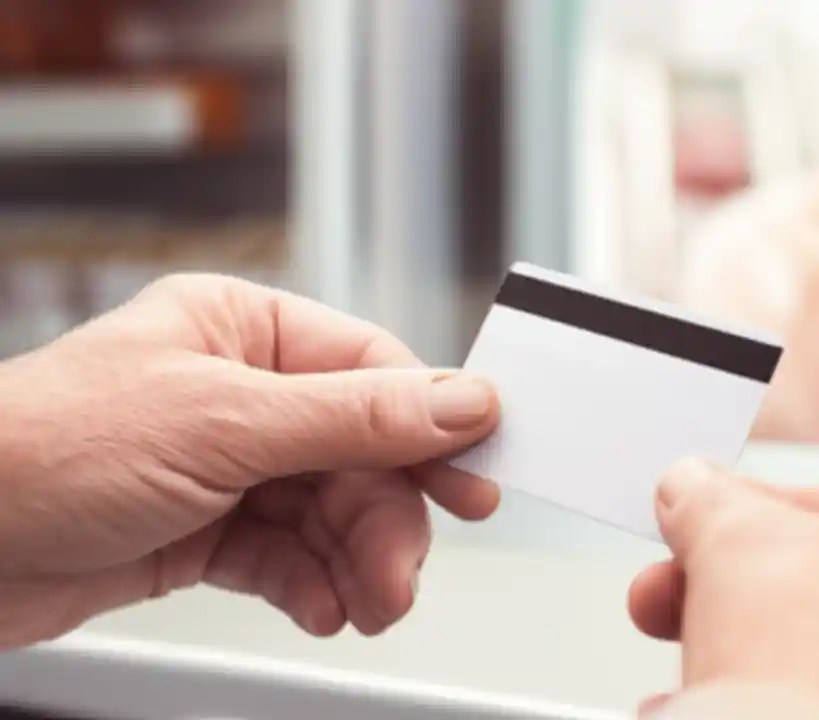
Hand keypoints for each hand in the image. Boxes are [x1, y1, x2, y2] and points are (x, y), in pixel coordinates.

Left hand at [0, 275, 499, 648]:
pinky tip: (320, 607)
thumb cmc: (43, 450)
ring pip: (329, 512)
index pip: (372, 372)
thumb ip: (357, 417)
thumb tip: (462, 401)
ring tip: (365, 604)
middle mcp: (240, 391)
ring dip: (354, 563)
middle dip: (383, 519)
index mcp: (243, 329)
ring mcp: (224, 463)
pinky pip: (287, 555)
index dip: (430, 428)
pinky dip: (310, 584)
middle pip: (359, 454)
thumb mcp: (225, 423)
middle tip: (400, 571)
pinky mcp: (205, 529)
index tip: (473, 477)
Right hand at [628, 460, 818, 719]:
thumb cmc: (804, 663)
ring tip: (704, 678)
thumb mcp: (727, 539)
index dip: (745, 525)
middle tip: (681, 607)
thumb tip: (692, 488)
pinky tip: (751, 716)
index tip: (699, 546)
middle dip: (752, 599)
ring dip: (777, 663)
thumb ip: (708, 497)